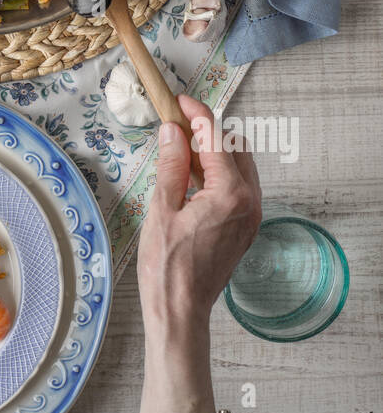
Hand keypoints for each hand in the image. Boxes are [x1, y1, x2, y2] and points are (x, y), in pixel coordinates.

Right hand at [132, 95, 259, 412]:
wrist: (181, 312)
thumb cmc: (166, 266)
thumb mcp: (161, 208)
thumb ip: (171, 164)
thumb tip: (173, 129)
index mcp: (231, 193)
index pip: (216, 137)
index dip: (195, 113)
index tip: (176, 100)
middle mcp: (251, 201)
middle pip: (233, 146)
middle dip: (205, 129)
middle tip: (172, 122)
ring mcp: (251, 215)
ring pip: (238, 164)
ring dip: (211, 149)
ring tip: (176, 148)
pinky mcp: (245, 226)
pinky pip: (236, 185)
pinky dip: (216, 171)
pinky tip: (188, 175)